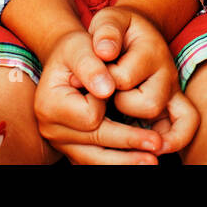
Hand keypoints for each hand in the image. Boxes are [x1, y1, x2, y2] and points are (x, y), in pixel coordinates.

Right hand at [34, 28, 163, 164]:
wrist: (68, 59)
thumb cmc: (76, 49)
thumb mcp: (80, 45)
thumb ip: (92, 64)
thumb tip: (107, 89)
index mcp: (49, 104)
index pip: (89, 116)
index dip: (106, 104)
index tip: (113, 89)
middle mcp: (52, 128)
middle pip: (96, 142)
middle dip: (128, 142)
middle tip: (157, 144)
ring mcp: (62, 141)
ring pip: (96, 159)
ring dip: (126, 161)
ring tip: (153, 161)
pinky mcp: (74, 148)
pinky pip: (96, 161)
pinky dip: (119, 161)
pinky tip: (139, 160)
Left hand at [88, 6, 197, 154]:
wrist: (137, 32)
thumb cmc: (118, 30)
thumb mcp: (109, 20)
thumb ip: (107, 31)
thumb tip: (105, 52)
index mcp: (151, 51)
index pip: (124, 78)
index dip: (102, 81)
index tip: (91, 75)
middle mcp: (167, 74)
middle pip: (149, 104)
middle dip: (121, 104)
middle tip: (106, 95)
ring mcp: (172, 92)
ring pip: (165, 122)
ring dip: (135, 125)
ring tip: (118, 121)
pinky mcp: (171, 106)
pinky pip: (184, 129)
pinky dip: (172, 142)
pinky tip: (153, 153)